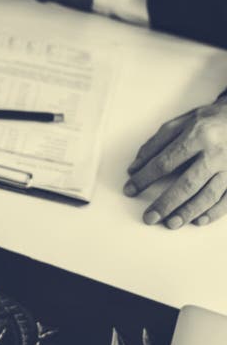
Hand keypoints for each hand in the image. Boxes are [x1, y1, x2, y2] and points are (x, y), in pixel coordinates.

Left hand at [124, 99, 226, 228]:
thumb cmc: (207, 121)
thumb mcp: (178, 123)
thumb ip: (154, 145)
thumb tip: (134, 168)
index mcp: (197, 136)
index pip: (165, 162)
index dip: (145, 178)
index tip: (130, 189)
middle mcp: (215, 153)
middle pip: (187, 184)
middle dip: (166, 203)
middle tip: (150, 217)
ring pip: (209, 195)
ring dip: (188, 212)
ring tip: (170, 223)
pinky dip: (213, 212)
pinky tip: (198, 220)